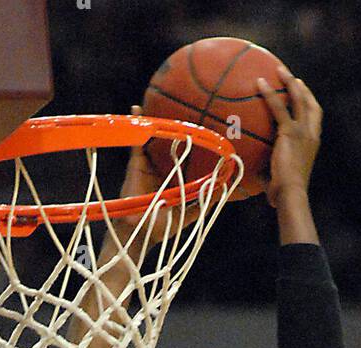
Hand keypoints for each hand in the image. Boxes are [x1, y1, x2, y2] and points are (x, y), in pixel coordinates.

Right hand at [117, 105, 204, 246]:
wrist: (140, 234)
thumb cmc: (163, 227)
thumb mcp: (189, 213)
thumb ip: (205, 201)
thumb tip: (225, 190)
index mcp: (175, 176)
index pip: (186, 154)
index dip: (195, 142)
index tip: (206, 127)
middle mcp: (161, 166)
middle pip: (170, 141)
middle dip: (178, 125)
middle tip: (189, 105)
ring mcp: (147, 162)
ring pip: (154, 137)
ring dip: (158, 120)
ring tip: (164, 99)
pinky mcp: (135, 163)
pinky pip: (135, 140)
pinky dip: (136, 124)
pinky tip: (137, 108)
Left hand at [257, 66, 321, 207]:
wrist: (291, 193)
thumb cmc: (284, 193)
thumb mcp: (278, 178)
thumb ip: (268, 169)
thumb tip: (251, 171)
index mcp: (312, 143)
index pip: (315, 118)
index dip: (310, 103)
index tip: (303, 92)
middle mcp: (311, 134)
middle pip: (310, 103)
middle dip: (302, 88)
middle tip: (292, 77)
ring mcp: (302, 131)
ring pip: (298, 99)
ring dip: (289, 82)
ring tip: (278, 69)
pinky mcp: (290, 132)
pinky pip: (278, 107)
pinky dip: (269, 93)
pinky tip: (259, 82)